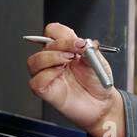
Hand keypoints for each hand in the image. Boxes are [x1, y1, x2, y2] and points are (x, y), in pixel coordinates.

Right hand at [26, 21, 124, 136]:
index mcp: (65, 50)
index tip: (80, 43)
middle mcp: (54, 61)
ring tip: (68, 61)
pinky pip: (35, 81)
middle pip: (44, 44)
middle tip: (77, 51)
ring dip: (51, 58)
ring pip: (34, 61)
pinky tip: (60, 74)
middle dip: (61, 45)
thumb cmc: (98, 83)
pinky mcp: (46, 91)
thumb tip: (84, 41)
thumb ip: (90, 49)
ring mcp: (48, 75)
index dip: (63, 35)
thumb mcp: (99, 61)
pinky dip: (47, 75)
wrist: (102, 104)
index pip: (52, 32)